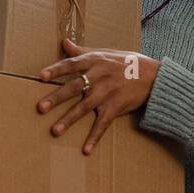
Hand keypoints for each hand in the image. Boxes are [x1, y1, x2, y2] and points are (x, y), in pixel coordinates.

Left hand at [35, 36, 160, 152]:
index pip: (71, 64)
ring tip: (55, 131)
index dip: (55, 70)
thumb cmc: (127, 63)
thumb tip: (64, 42)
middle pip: (74, 88)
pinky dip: (94, 137)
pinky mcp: (116, 107)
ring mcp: (107, 93)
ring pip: (85, 107)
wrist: (153, 76)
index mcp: (94, 61)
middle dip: (57, 98)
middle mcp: (99, 77)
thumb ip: (82, 51)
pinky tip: (86, 150)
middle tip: (40, 108)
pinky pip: (103, 124)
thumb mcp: (105, 53)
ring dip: (69, 120)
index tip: (40, 77)